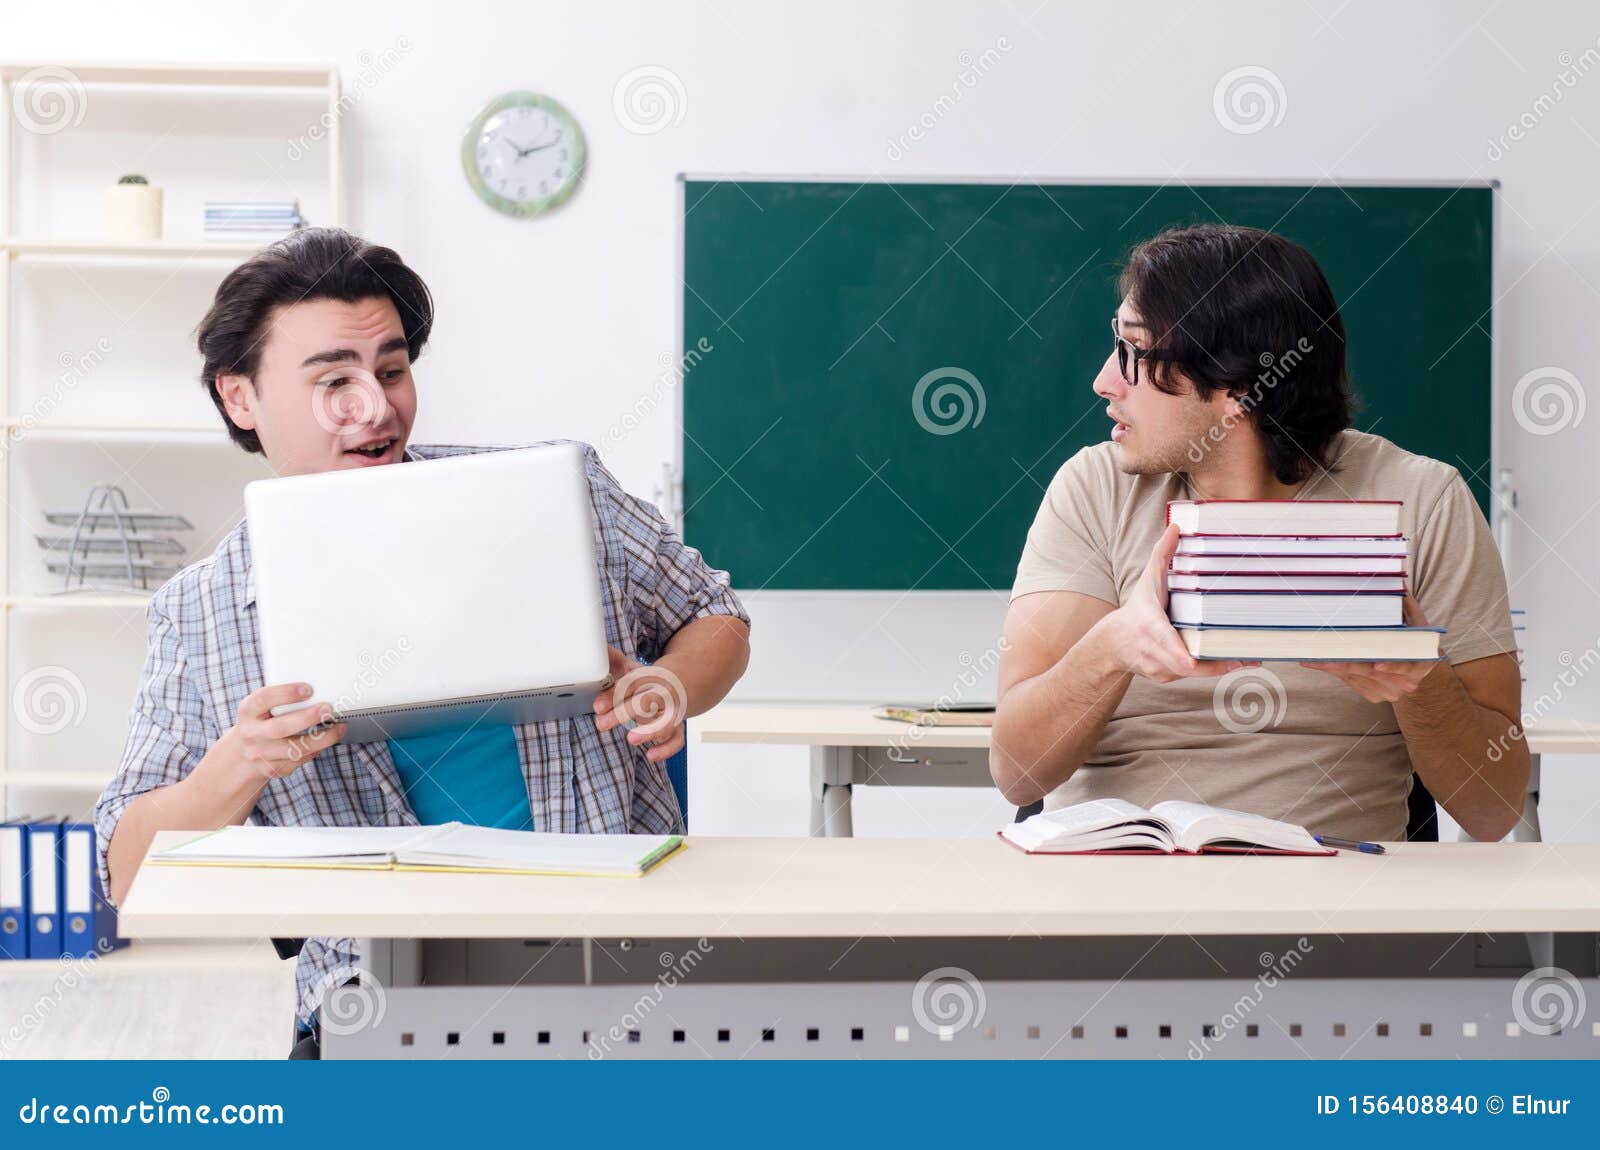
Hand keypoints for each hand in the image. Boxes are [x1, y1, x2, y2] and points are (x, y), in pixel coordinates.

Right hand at [218, 683, 346, 781]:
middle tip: (328, 709)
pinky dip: (317, 750)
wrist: (244, 754)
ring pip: (294, 749)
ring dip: (321, 739)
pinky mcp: (274, 769)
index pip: (263, 699)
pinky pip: (300, 760)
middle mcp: (251, 734)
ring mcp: (261, 754)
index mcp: (248, 712)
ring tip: (339, 728)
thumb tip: (319, 691)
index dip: (286, 693)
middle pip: (280, 728)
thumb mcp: (262, 707)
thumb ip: (281, 699)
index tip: (308, 689)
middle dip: (307, 718)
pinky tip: (328, 740)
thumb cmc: (262, 722)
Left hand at [592, 647, 688, 762]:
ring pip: (665, 721)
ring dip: (650, 731)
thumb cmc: (649, 680)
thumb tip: (596, 647)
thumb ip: (612, 661)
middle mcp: (662, 694)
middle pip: (645, 703)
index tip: (597, 706)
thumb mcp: (631, 668)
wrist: (683, 682)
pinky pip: (677, 739)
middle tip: (601, 724)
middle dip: (623, 714)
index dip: (613, 695)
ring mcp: (673, 711)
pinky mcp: (677, 727)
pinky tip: (651, 755)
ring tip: (631, 739)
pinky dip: (666, 748)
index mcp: (649, 678)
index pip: (630, 685)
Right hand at [1097, 522, 1253, 683]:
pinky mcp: (1165, 678)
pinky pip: (1190, 677)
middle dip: (1217, 664)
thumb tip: (1176, 526)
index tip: (1196, 661)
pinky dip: (1207, 670)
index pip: (1167, 645)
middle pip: (1188, 665)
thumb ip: (1162, 554)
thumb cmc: (1136, 609)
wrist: (1112, 643)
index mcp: (1151, 627)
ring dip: (1217, 667)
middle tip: (1245, 657)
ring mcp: (1159, 669)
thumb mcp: (1147, 580)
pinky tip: (1229, 662)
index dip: (1183, 656)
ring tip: (1246, 659)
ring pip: (1193, 673)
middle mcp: (1154, 651)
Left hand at [1300, 594, 1438, 702]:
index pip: (1405, 667)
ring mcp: (1389, 692)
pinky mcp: (1374, 696)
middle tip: (1325, 656)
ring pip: (1357, 679)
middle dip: (1348, 664)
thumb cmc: (1414, 641)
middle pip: (1373, 674)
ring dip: (1334, 668)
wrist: (1417, 670)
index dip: (1392, 666)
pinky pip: (1350, 683)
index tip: (1378, 664)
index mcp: (1421, 664)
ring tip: (1312, 658)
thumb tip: (1398, 582)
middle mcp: (1406, 683)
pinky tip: (1317, 662)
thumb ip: (1408, 606)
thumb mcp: (1417, 624)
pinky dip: (1334, 671)